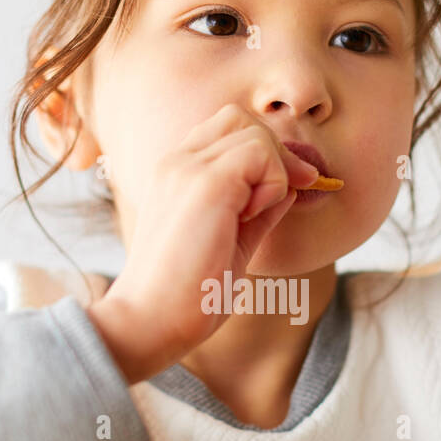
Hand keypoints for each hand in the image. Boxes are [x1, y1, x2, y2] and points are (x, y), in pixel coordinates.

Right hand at [87, 104, 318, 382]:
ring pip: (255, 132)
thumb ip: (257, 212)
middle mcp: (176, 160)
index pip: (228, 129)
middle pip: (242, 119)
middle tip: (280, 200)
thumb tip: (291, 188)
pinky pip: (260, 153)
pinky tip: (250, 219)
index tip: (280, 196)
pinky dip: (272, 184)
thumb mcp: (232, 243)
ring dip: (273, 172)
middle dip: (275, 154)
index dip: (264, 155)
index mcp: (177, 172)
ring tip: (252, 218)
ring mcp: (186, 167)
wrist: (149, 321)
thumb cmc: (186, 294)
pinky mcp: (204, 182)